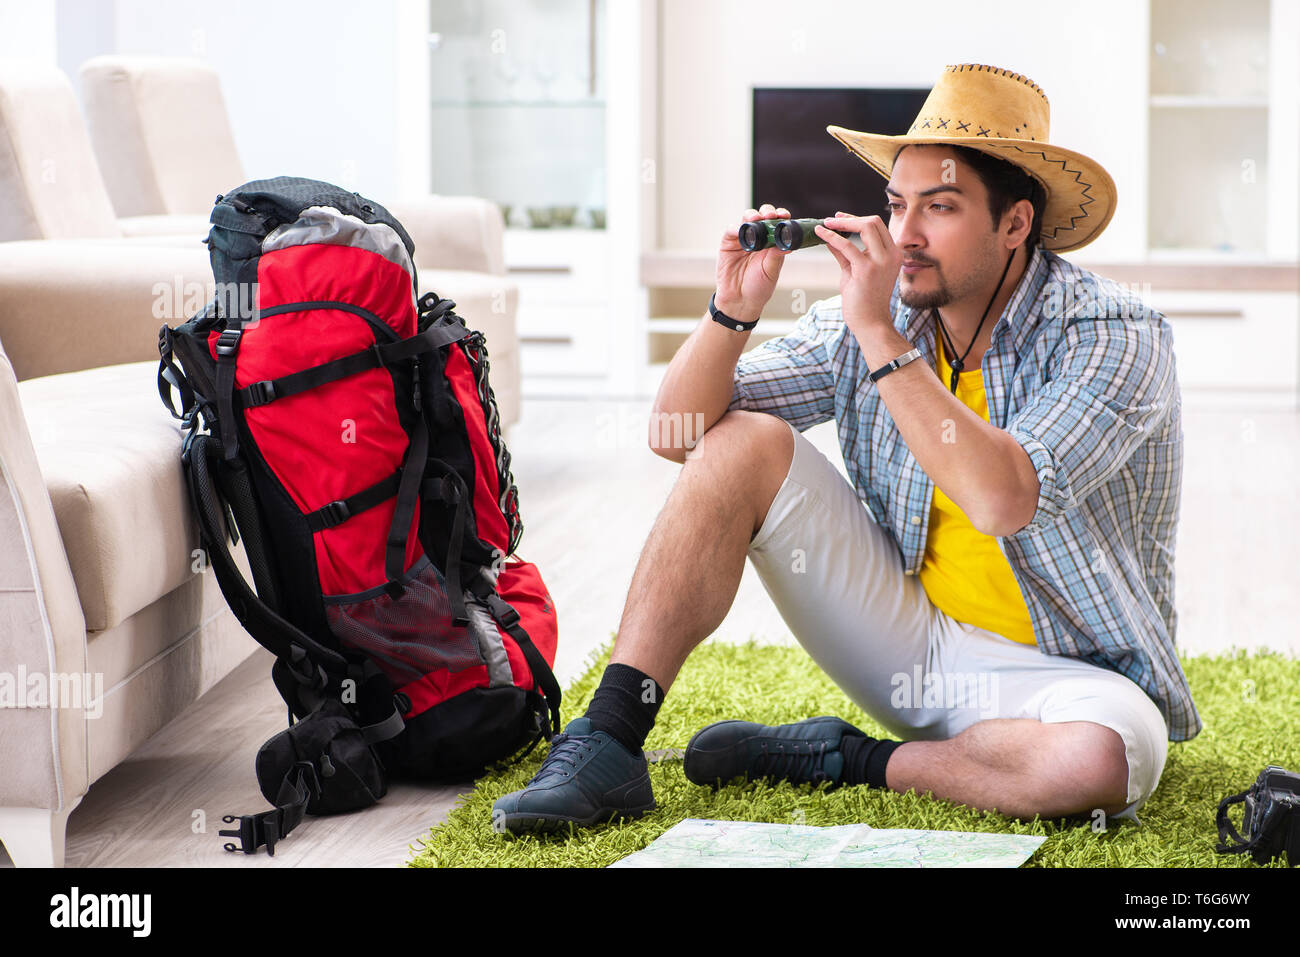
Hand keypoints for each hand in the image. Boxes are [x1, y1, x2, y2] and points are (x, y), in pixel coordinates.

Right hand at [714, 203, 792, 322]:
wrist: (739, 301)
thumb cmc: (758, 288)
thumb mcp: (771, 271)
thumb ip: (777, 256)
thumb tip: (788, 242)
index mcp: (771, 243)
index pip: (777, 224)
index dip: (781, 216)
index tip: (785, 216)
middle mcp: (758, 238)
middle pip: (762, 217)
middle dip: (767, 212)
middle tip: (771, 215)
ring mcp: (742, 240)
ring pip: (747, 219)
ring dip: (752, 216)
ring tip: (757, 219)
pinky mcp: (728, 244)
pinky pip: (731, 230)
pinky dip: (736, 227)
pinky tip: (741, 230)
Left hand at [815, 212, 901, 332]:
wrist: (870, 323)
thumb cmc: (863, 300)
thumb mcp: (855, 272)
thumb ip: (846, 255)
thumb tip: (832, 239)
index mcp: (892, 254)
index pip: (877, 226)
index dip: (857, 219)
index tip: (840, 218)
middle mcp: (890, 255)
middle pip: (873, 222)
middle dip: (849, 218)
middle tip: (831, 219)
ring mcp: (880, 262)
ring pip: (864, 227)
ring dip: (840, 224)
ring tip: (823, 224)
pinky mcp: (866, 270)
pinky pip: (847, 245)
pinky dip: (831, 237)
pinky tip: (820, 234)